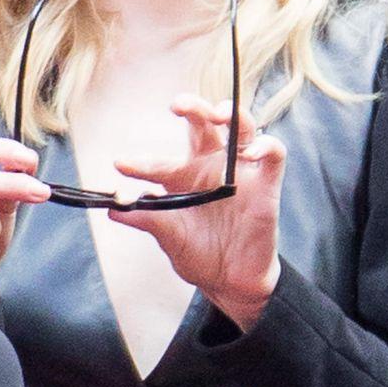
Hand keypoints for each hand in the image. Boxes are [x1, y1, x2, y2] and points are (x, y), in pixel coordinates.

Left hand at [109, 97, 284, 328]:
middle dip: (192, 108)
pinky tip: (252, 150)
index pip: (161, 162)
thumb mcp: (170, 238)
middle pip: (204, 124)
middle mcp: (212, 166)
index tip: (121, 165)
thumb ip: (148, 220)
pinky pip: (274, 154)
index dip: (141, 164)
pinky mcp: (266, 184)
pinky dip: (266, 146)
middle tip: (176, 105)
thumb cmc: (200, 254)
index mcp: (184, 176)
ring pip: (241, 126)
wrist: (230, 281)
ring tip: (218, 113)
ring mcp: (240, 172)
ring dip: (232, 113)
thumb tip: (114, 209)